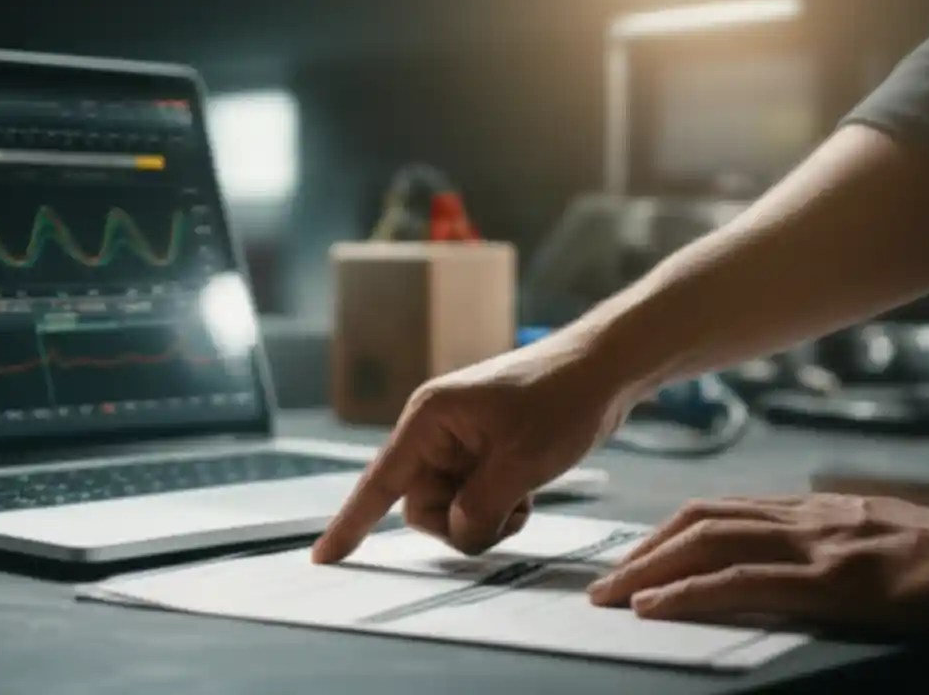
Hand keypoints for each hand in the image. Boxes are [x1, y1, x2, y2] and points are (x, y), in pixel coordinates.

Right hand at [312, 330, 641, 562]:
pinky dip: (501, 506)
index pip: (379, 483)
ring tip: (524, 491)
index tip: (323, 559)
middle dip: (461, 520)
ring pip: (452, 509)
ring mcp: (460, 442)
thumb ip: (478, 510)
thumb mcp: (520, 464)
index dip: (350, 524)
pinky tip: (529, 486)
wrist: (606, 368)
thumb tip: (459, 536)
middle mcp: (435, 431)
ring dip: (487, 515)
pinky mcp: (484, 452)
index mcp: (428, 420)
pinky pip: (475, 500)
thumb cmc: (562, 400)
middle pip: (422, 507)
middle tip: (508, 504)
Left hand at [588, 494, 928, 632]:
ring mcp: (815, 548)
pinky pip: (743, 583)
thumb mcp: (867, 537)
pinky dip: (689, 592)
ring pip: (709, 544)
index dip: (665, 534)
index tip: (631, 559)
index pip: (717, 512)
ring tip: (612, 596)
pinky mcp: (832, 584)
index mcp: (808, 512)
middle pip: (699, 522)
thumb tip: (769, 558)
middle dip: (644, 552)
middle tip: (603, 584)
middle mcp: (802, 520)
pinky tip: (655, 606)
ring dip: (649, 569)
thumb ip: (816, 540)